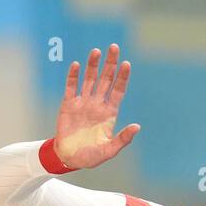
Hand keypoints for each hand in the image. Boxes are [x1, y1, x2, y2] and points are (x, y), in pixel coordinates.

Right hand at [53, 43, 139, 168]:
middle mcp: (97, 104)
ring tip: (96, 51)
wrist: (70, 158)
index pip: (118, 90)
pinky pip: (71, 87)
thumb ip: (123, 138)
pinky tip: (77, 65)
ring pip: (89, 79)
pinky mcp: (68, 104)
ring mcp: (83, 103)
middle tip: (114, 47)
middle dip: (110, 64)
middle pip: (105, 79)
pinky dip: (73, 76)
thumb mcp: (109, 150)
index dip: (122, 77)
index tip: (126, 64)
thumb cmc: (91, 156)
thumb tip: (137, 126)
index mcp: (109, 113)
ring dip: (92, 65)